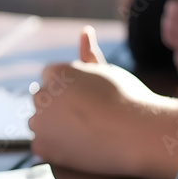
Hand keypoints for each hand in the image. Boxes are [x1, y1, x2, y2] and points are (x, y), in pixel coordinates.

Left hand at [29, 27, 170, 178]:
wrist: (139, 135)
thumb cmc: (128, 99)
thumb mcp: (107, 72)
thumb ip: (88, 54)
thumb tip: (84, 30)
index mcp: (55, 72)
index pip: (50, 77)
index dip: (71, 89)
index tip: (88, 100)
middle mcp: (41, 95)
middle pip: (42, 100)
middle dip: (58, 106)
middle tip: (88, 118)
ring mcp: (38, 122)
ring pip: (39, 123)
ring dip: (52, 127)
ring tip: (85, 132)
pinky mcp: (41, 146)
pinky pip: (41, 145)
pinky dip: (54, 148)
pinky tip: (77, 147)